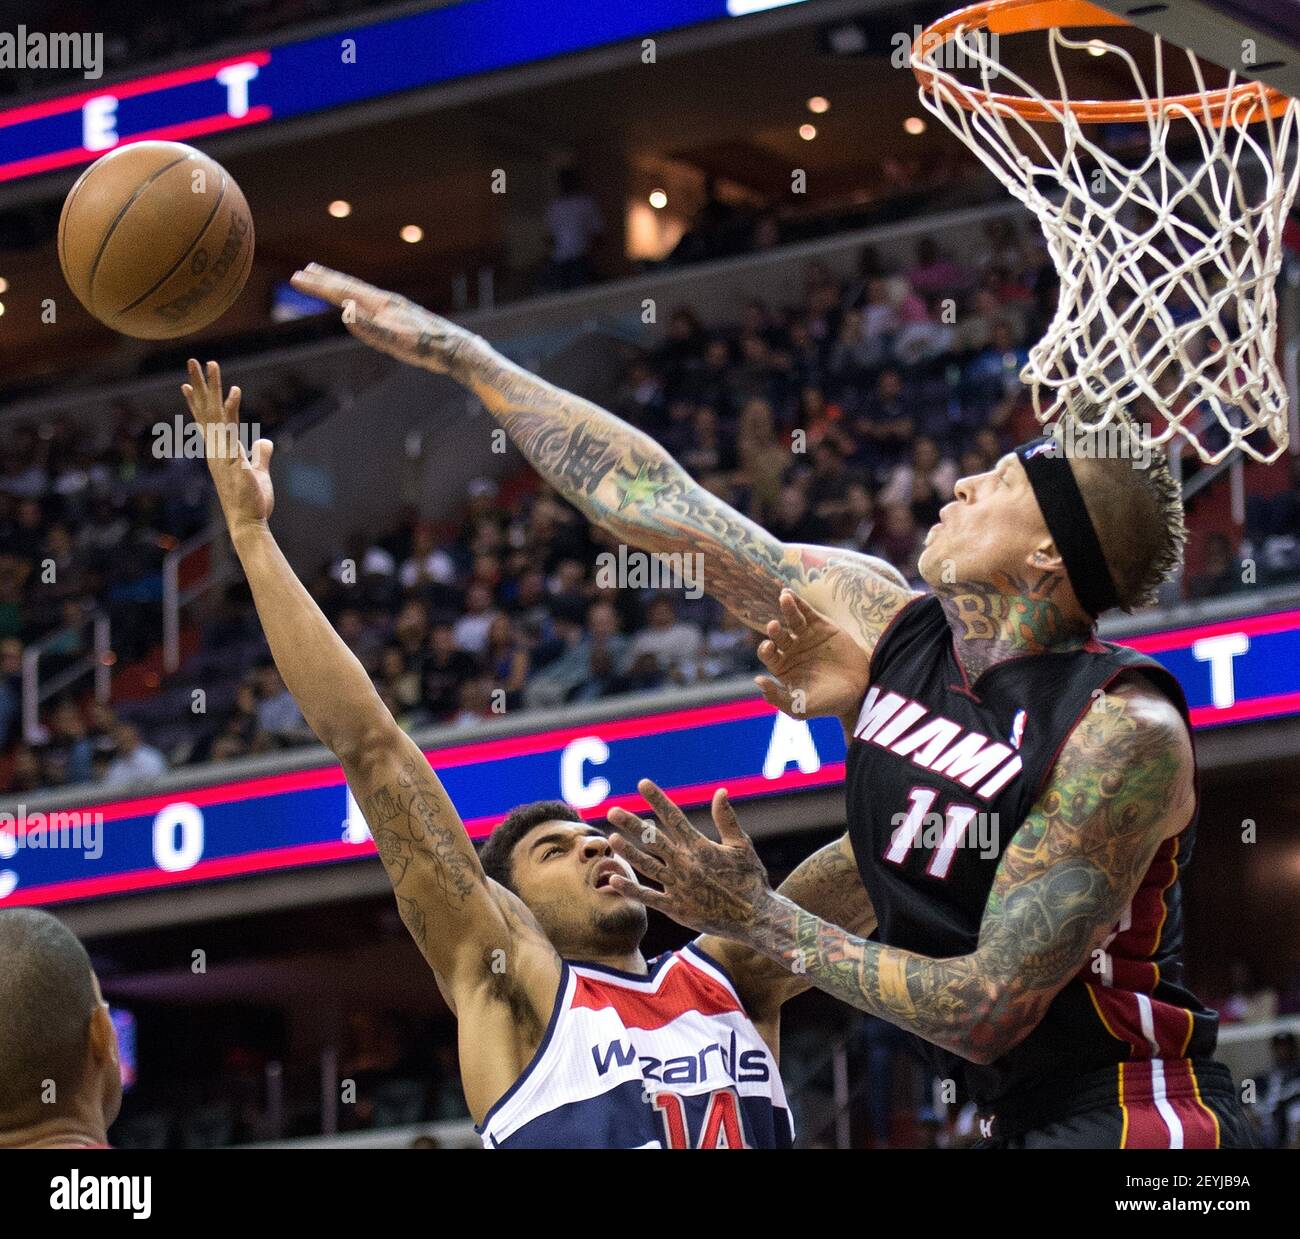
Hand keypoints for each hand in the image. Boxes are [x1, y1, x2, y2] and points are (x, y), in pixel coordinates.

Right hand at [181, 359, 272, 536]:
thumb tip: (264, 440)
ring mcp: (223, 452)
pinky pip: (232, 429)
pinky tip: (235, 391)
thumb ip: (260, 454)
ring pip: (216, 413)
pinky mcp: (233, 458)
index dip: (199, 401)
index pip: (209, 420)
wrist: (248, 522)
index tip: (189, 382)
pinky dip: (232, 410)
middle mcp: (217, 448)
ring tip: (211, 364)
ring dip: (214, 388)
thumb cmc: (251, 500)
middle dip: (201, 384)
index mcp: (221, 450)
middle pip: (207, 410)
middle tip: (193, 360)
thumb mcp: (258, 471)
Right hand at [289, 263, 482, 375]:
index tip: (296, 278)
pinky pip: (372, 301)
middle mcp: (385, 301)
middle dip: (325, 280)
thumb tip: (344, 308)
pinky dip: (357, 295)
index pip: (342, 292)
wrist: (455, 348)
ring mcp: (394, 306)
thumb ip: (368, 327)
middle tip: (303, 272)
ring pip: (361, 291)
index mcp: (380, 304)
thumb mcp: (395, 341)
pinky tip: (357, 300)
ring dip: (340, 284)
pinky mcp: (401, 314)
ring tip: (326, 278)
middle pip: (349, 286)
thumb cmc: (425, 349)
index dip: (319, 287)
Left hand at [606, 779, 770, 939]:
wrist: (756, 917)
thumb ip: (726, 819)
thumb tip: (720, 791)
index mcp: (700, 846)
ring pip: (647, 866)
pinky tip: (613, 880)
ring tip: (612, 839)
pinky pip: (649, 897)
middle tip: (613, 811)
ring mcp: (679, 886)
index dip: (657, 799)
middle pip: (653, 839)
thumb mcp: (741, 846)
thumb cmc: (750, 879)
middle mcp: (686, 864)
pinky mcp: (677, 908)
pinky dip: (631, 889)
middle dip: (632, 823)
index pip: (674, 817)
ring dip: (629, 852)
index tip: (643, 784)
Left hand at [754, 589, 870, 723]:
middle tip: (774, 627)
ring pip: (792, 619)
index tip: (769, 648)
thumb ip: (778, 697)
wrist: (858, 692)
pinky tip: (789, 594)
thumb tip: (758, 681)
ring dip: (787, 609)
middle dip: (775, 631)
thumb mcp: (801, 707)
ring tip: (784, 598)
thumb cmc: (827, 702)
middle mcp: (791, 649)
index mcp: (782, 666)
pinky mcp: (821, 626)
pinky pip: (807, 611)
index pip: (767, 654)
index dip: (765, 650)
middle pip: (777, 635)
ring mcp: (806, 636)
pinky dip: (799, 603)